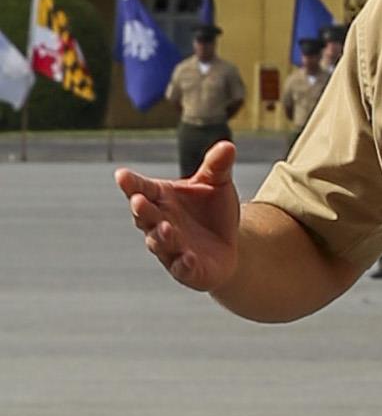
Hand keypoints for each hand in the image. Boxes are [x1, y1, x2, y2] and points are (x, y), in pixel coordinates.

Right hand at [119, 135, 239, 291]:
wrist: (226, 247)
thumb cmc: (212, 211)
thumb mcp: (218, 184)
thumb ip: (217, 166)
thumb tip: (227, 146)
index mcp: (162, 198)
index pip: (142, 189)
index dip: (131, 184)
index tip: (121, 175)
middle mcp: (160, 223)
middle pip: (145, 216)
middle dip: (141, 209)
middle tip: (138, 201)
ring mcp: (171, 248)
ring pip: (160, 242)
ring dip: (162, 236)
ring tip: (167, 227)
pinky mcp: (187, 269)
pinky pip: (182, 267)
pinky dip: (185, 263)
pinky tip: (189, 257)